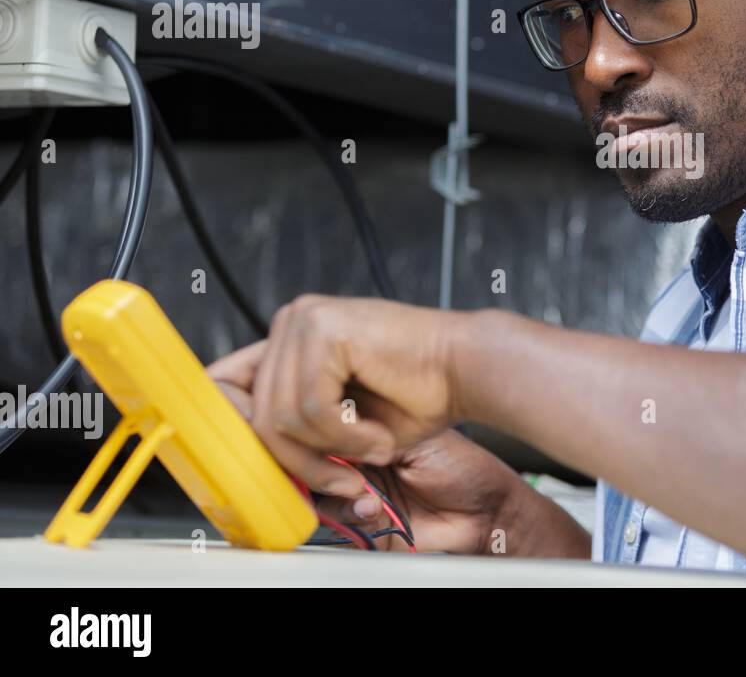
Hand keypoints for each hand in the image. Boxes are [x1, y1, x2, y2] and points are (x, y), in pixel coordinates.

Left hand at [208, 294, 468, 497]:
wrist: (469, 370)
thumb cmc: (419, 395)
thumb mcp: (340, 424)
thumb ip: (296, 436)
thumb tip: (253, 471)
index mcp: (290, 339)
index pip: (222, 388)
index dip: (238, 436)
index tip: (277, 473)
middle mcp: (291, 321)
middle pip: (253, 417)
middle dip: (301, 463)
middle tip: (346, 479)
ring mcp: (304, 320)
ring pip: (280, 419)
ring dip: (332, 452)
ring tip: (373, 448)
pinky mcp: (324, 329)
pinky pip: (311, 409)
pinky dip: (348, 437)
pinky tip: (379, 434)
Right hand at [314, 430, 590, 556]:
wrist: (485, 512)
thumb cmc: (463, 468)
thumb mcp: (417, 441)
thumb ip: (370, 435)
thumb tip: (331, 422)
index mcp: (372, 432)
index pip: (330, 427)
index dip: (323, 429)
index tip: (328, 431)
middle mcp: (361, 461)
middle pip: (318, 460)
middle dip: (323, 463)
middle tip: (344, 465)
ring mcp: (359, 492)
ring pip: (320, 491)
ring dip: (336, 491)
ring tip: (365, 491)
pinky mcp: (364, 524)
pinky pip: (337, 521)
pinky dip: (350, 514)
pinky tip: (372, 508)